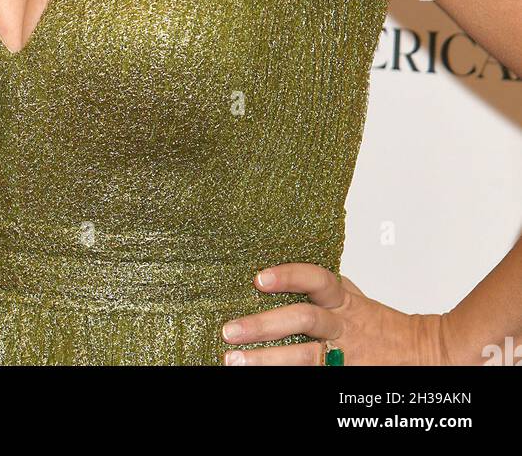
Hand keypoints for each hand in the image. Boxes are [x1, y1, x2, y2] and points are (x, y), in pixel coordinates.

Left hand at [221, 263, 447, 365]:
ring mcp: (344, 355)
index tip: (258, 278)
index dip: (289, 277)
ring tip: (234, 360)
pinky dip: (286, 376)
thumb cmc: (378, 322)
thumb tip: (279, 274)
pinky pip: (312, 376)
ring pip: (303, 357)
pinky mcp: (343, 375)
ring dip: (266, 360)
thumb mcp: (352, 296)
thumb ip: (322, 288)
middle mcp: (343, 326)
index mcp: (345, 300)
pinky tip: (262, 377)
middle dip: (263, 325)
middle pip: (303, 321)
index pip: (317, 280)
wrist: (423, 351)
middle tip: (229, 330)